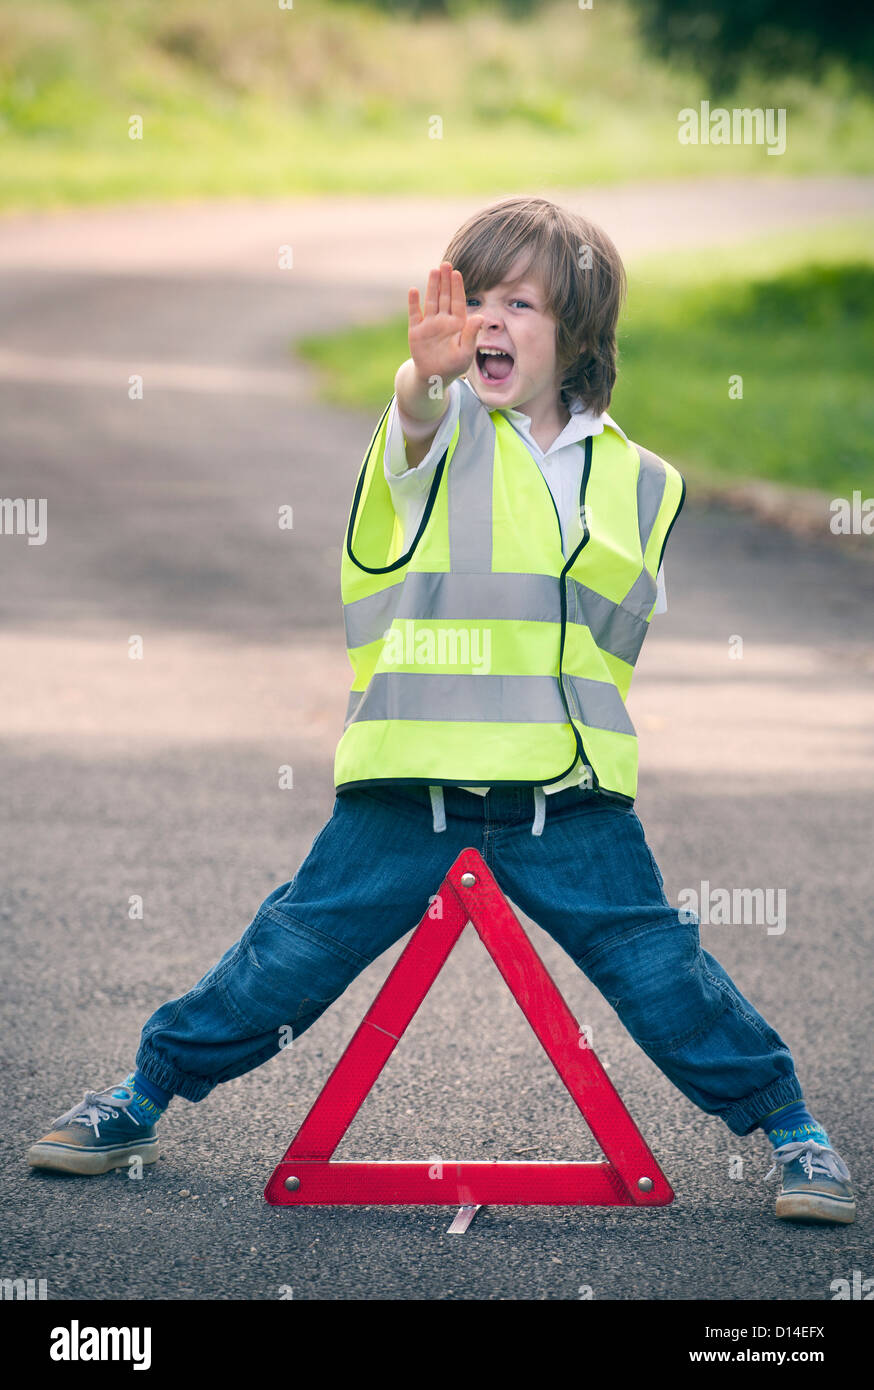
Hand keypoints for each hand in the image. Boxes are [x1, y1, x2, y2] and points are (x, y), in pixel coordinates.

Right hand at [407, 261, 484, 390]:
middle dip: (445, 281)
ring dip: (432, 286)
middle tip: (446, 264)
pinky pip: (414, 314)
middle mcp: (444, 320)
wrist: (434, 378)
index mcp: (458, 324)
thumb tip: (480, 317)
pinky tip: (414, 290)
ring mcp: (429, 324)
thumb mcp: (466, 352)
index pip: (458, 301)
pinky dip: (413, 303)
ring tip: (434, 271)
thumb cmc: (453, 366)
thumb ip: (472, 334)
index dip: (457, 287)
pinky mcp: (416, 330)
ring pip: (431, 301)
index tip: (457, 273)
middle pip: (445, 297)